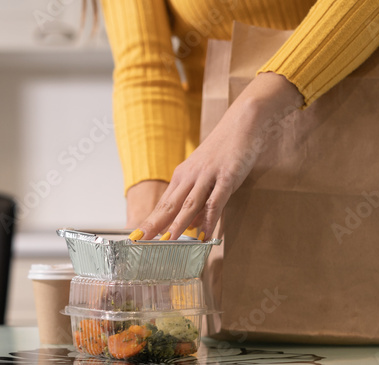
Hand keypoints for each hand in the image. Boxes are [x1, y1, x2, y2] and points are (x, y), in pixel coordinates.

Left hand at [131, 72, 302, 240]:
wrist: (241, 121)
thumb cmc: (224, 149)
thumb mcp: (206, 174)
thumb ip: (198, 200)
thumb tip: (192, 225)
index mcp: (183, 175)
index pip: (163, 203)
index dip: (150, 220)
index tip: (136, 235)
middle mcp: (190, 176)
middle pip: (169, 205)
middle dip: (154, 223)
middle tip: (141, 240)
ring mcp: (208, 176)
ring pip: (189, 204)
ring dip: (178, 223)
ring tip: (168, 240)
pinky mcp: (227, 176)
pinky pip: (216, 201)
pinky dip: (209, 219)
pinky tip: (205, 233)